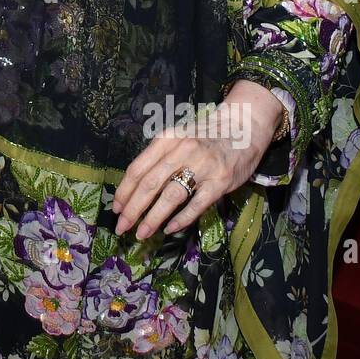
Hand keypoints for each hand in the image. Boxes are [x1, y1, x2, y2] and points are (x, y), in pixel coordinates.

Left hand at [111, 82, 285, 240]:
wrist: (243, 126)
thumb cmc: (204, 134)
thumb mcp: (177, 137)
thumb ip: (159, 157)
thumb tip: (134, 188)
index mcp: (167, 139)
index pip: (138, 168)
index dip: (124, 191)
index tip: (115, 208)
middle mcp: (182, 151)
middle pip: (150, 184)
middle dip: (132, 209)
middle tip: (121, 227)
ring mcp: (203, 167)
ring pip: (171, 196)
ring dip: (153, 218)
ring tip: (141, 233)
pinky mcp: (220, 182)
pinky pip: (196, 205)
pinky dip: (181, 219)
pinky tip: (169, 228)